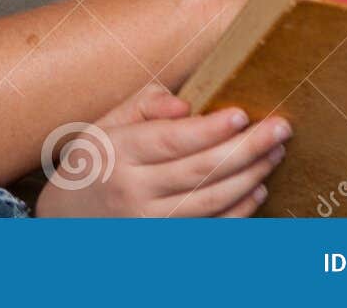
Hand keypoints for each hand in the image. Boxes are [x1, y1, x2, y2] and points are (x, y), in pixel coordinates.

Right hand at [33, 83, 288, 217]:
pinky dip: (239, 211)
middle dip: (247, 148)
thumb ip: (144, 106)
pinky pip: (210, 229)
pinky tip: (258, 188)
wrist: (66, 221)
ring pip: (211, 201)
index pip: (171, 140)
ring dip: (250, 177)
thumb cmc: (92, 164)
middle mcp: (132, 191)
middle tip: (280, 128)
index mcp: (117, 153)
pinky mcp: (163, 243)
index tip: (243, 114)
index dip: (210, 129)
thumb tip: (185, 103)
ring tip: (275, 152)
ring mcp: (148, 224)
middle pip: (200, 170)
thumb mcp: (105, 125)